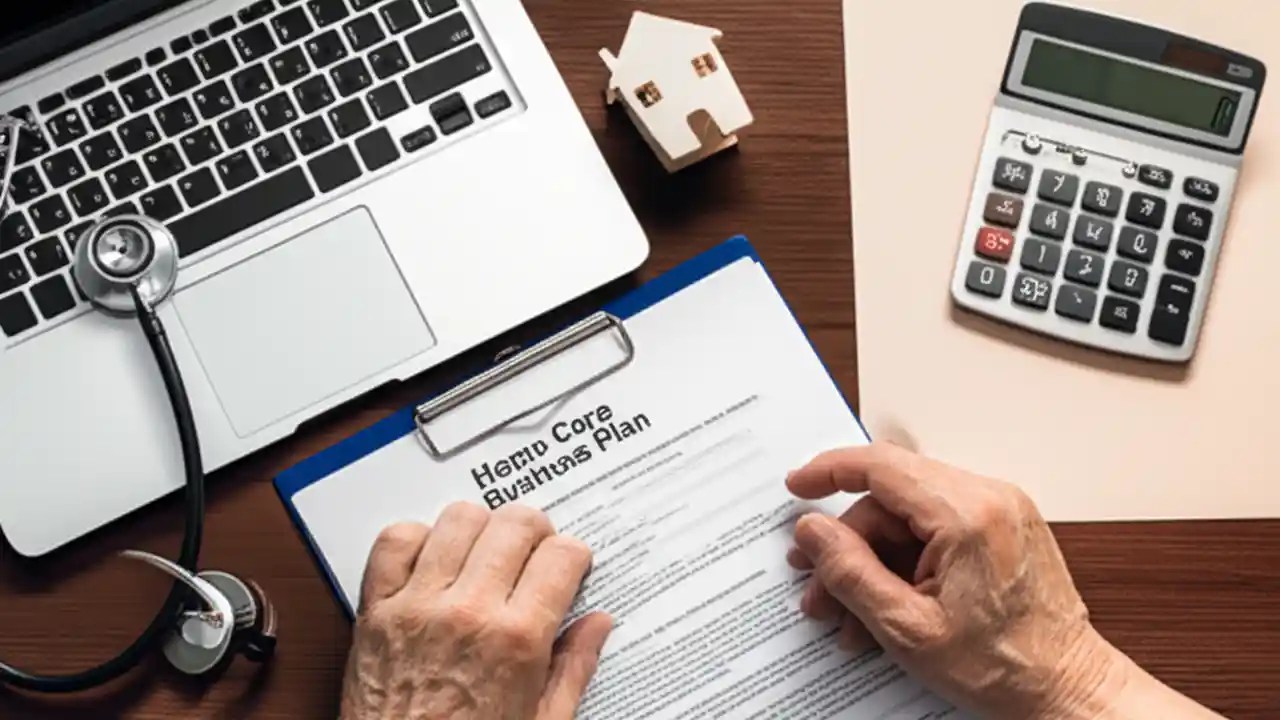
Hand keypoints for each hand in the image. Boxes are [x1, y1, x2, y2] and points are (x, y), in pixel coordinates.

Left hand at [340, 503, 612, 719]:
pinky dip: (416, 540)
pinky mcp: (377, 610)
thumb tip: (598, 624)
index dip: (573, 555)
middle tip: (533, 556)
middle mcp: (469, 612)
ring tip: (485, 555)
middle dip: (535, 532)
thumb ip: (574, 668)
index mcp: (517, 641)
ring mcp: (419, 606)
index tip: (568, 567)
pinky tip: (433, 561)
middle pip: (515, 523)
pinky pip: (395, 541)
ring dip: (480, 529)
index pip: (562, 555)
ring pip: (460, 518)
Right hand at [784, 442, 1119, 719]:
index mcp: (967, 514)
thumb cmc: (1005, 667)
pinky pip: (935, 531)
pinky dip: (904, 564)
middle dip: (848, 545)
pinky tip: (886, 607)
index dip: (829, 472)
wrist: (1068, 690)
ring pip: (908, 519)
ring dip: (873, 563)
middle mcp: (989, 499)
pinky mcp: (1001, 529)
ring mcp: (999, 512)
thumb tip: (812, 532)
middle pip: (890, 500)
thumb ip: (850, 573)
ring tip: (850, 615)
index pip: (881, 466)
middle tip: (818, 586)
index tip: (797, 487)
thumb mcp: (906, 628)